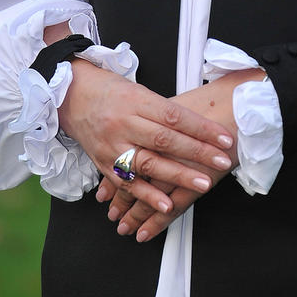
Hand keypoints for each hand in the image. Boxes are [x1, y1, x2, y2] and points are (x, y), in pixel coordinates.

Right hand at [59, 60, 234, 214]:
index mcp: (137, 100)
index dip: (202, 128)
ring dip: (177, 176)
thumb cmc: (112, 91)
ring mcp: (112, 145)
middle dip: (197, 153)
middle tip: (222, 162)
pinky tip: (166, 206)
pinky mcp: (103, 163)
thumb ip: (164, 110)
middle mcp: (125, 123)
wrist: (71, 96)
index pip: (175, 115)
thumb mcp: (140, 91)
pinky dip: (147, 196)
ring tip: (203, 184)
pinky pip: (127, 183)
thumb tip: (201, 124)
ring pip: (148, 163)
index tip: (225, 138)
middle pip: (164, 139)